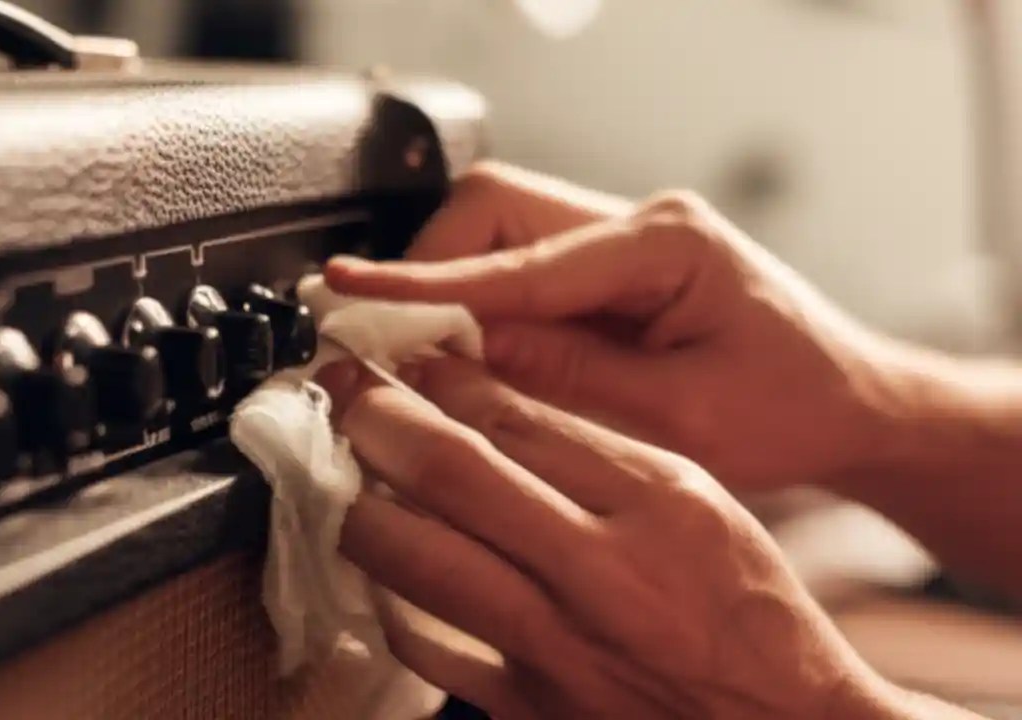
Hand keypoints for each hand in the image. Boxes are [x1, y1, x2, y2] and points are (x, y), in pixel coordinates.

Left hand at [315, 357, 904, 718]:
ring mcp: (556, 648)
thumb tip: (492, 406)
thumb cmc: (746, 612)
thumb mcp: (697, 504)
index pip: (520, 419)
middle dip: (377, 417)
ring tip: (340, 469)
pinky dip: (386, 599)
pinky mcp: (526, 708)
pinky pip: (424, 647)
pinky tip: (377, 568)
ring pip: (417, 558)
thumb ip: (597, 453)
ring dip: (359, 501)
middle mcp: (600, 572)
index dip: (443, 380)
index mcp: (658, 502)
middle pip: (452, 472)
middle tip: (340, 388)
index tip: (405, 356)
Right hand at [326, 162, 907, 490]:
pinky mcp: (611, 266)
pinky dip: (484, 305)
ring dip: (453, 288)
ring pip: (498, 230)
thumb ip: (565, 377)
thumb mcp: (678, 418)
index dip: (425, 284)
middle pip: (493, 209)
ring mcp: (624, 236)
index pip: (517, 259)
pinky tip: (475, 356)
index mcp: (665, 243)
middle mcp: (640, 221)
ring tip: (431, 360)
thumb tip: (461, 347)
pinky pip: (523, 265)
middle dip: (429, 269)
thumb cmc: (790, 408)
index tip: (353, 290)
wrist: (850, 402)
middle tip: (388, 342)